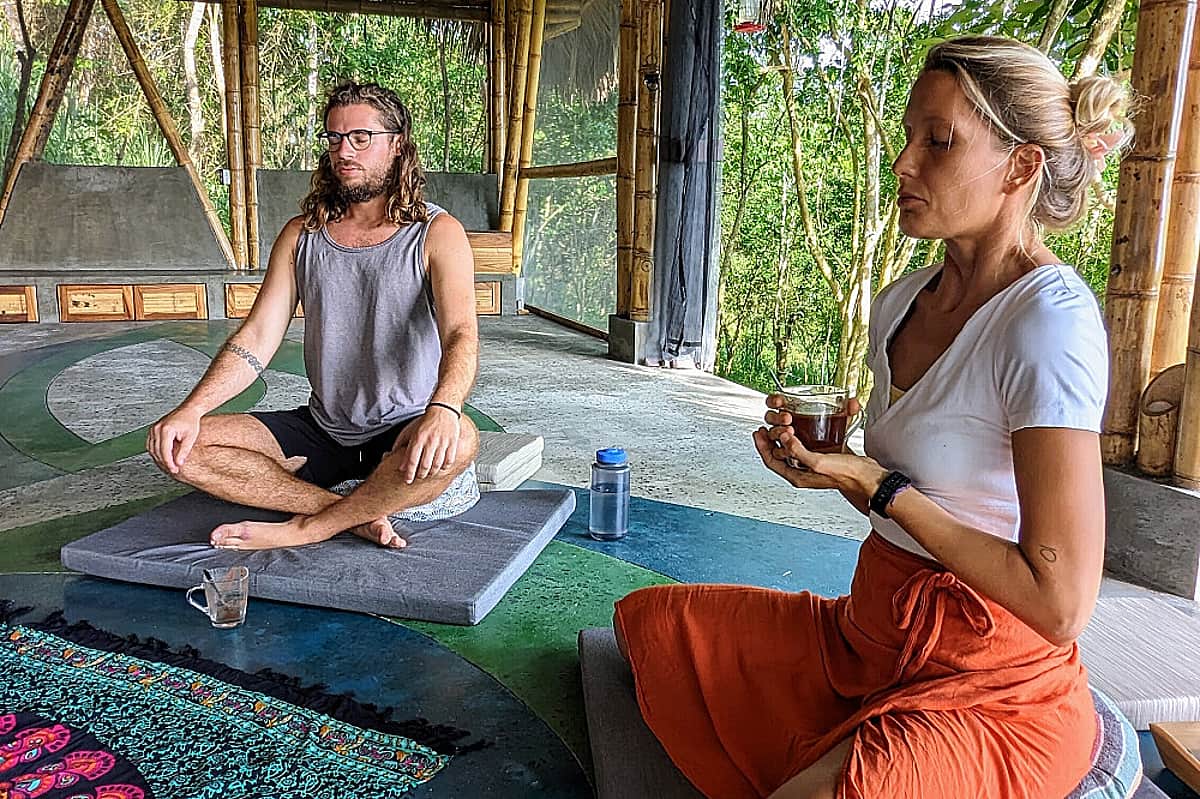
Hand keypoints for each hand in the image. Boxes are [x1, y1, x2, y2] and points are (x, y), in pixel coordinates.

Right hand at [147, 407, 201, 473]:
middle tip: (173, 469)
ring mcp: (153, 429)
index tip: (174, 469)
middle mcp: (156, 428)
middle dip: (165, 462)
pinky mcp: (153, 430)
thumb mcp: (190, 437)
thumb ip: (184, 451)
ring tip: (169, 465)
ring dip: (159, 459)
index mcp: (166, 429)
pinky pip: (151, 445)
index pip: (164, 451)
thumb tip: (178, 463)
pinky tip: (164, 457)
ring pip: (151, 449)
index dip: (169, 462)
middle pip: (157, 451)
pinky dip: (156, 453)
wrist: (188, 411)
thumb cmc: (190, 421)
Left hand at [393, 405, 461, 482]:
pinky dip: (445, 466)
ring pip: (437, 464)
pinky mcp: (452, 442)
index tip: (408, 481)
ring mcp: (442, 442)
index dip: (409, 472)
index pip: (412, 460)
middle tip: (419, 477)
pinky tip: (441, 467)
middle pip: (425, 465)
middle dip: (421, 474)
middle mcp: (430, 441)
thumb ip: (404, 448)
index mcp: (418, 438)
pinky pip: (449, 460)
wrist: (443, 410)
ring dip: (432, 472)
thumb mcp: (411, 433)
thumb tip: (400, 464)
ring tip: (429, 473)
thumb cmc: (426, 422)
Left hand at [753, 394, 886, 510]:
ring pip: (790, 449)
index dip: (761, 446)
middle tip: (766, 425)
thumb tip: (784, 438)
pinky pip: (804, 445)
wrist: (867, 475)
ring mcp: (812, 464)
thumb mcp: (818, 462)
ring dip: (783, 436)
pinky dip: (799, 435)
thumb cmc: (846, 474)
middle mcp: (802, 471)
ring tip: (781, 423)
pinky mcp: (822, 457)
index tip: (758, 432)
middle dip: (770, 439)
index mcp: (797, 476)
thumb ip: (799, 452)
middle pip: (778, 454)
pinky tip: (801, 425)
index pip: (771, 461)